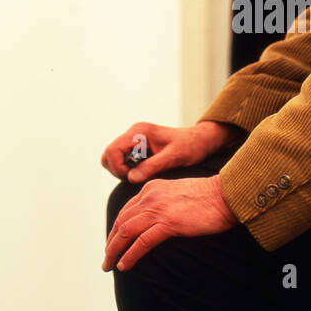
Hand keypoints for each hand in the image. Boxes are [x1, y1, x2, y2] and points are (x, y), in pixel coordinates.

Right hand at [99, 120, 231, 184]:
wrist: (201, 140)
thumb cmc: (190, 146)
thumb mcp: (173, 157)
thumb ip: (152, 167)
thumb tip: (131, 178)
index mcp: (139, 132)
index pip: (113, 150)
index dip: (118, 167)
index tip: (133, 177)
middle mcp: (134, 134)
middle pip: (109, 154)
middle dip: (117, 170)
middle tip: (136, 178)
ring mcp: (135, 141)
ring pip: (113, 158)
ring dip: (122, 170)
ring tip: (141, 176)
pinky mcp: (138, 148)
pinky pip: (123, 160)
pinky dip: (128, 170)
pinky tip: (144, 173)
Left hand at [102, 175, 237, 271]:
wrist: (226, 195)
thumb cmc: (209, 197)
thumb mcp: (179, 194)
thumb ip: (164, 202)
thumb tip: (158, 220)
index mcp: (152, 188)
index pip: (127, 210)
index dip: (117, 228)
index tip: (114, 242)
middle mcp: (150, 196)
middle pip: (122, 221)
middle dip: (111, 241)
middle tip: (107, 259)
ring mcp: (158, 209)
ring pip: (126, 232)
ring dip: (114, 250)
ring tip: (109, 265)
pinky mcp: (169, 223)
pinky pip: (142, 242)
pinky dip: (130, 255)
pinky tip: (124, 265)